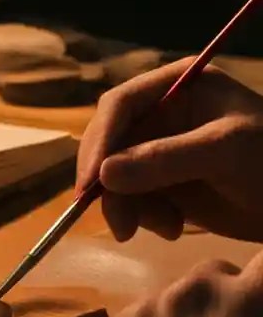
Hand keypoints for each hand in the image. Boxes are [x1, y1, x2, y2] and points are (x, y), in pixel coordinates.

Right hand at [75, 56, 262, 241]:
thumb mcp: (225, 152)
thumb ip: (165, 159)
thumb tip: (103, 175)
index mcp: (176, 87)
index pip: (120, 104)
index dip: (100, 140)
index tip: (91, 181)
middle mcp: (162, 114)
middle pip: (110, 142)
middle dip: (110, 183)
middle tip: (119, 222)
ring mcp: (162, 149)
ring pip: (115, 174)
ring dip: (129, 205)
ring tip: (165, 228)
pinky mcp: (165, 182)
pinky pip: (132, 196)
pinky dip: (143, 216)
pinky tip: (173, 229)